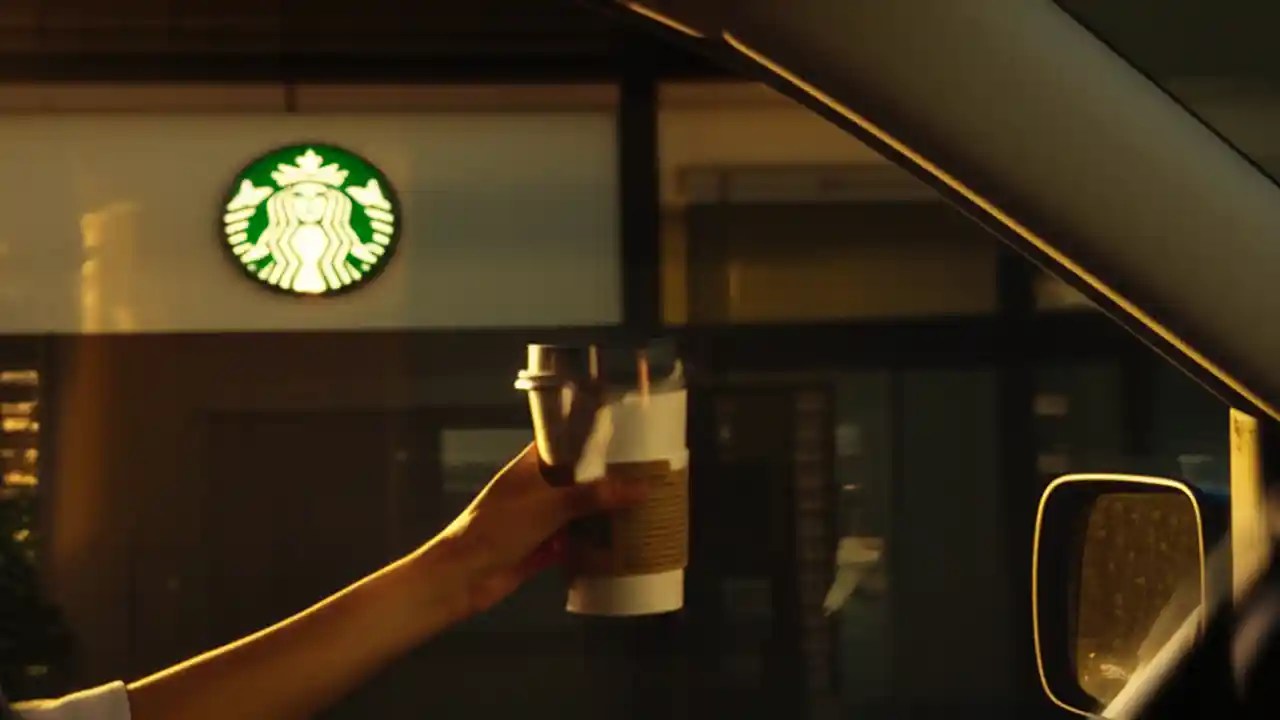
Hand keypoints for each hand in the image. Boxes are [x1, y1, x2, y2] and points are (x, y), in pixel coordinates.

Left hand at [428, 443, 647, 617]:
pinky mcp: (543, 548)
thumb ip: (594, 496)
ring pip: (578, 512)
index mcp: (531, 466)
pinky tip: (622, 542)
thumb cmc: (498, 528)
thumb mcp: (549, 506)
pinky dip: (593, 543)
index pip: (564, 442)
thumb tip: (641, 487)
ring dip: (602, 513)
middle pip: (577, 479)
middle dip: (606, 479)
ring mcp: (539, 519)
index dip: (591, 438)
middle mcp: (536, 488)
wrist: (463, 576)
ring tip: (643, 505)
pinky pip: (574, 542)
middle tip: (647, 474)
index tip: (626, 436)